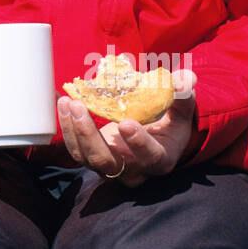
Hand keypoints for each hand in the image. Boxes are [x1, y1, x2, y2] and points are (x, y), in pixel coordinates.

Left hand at [57, 69, 196, 186]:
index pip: (150, 157)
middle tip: (80, 106)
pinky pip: (75, 149)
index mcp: (159, 159)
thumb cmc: (170, 123)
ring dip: (73, 129)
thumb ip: (183, 94)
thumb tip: (186, 78)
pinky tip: (61, 103)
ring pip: (86, 157)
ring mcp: (110, 167)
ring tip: (67, 101)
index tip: (125, 123)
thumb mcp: (181, 109)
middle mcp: (133, 170)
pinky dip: (66, 127)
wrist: (154, 138)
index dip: (138, 143)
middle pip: (107, 162)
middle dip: (89, 135)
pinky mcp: (93, 158)